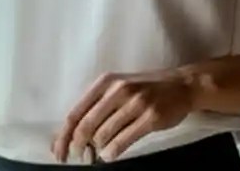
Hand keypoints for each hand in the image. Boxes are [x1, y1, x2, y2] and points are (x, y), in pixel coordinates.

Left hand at [52, 69, 196, 162]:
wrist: (181, 85)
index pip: (76, 112)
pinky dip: (113, 151)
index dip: (64, 134)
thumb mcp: (117, 88)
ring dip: (97, 149)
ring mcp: (135, 103)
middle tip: (75, 156)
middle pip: (86, 124)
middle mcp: (117, 90)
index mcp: (104, 83)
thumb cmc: (144, 89)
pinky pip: (125, 139)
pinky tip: (109, 156)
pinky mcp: (151, 117)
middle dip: (76, 145)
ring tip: (96, 155)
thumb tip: (75, 132)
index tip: (58, 150)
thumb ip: (98, 106)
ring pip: (104, 133)